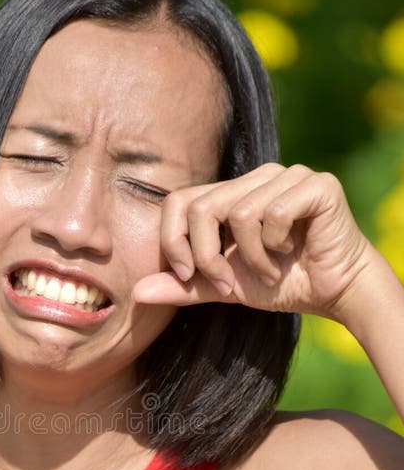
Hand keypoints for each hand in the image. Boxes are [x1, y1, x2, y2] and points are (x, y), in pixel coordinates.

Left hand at [133, 163, 381, 321]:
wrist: (333, 293)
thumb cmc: (281, 284)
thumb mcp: (224, 286)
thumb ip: (184, 285)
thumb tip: (137, 293)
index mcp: (230, 194)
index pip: (178, 202)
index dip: (174, 242)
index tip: (188, 276)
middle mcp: (256, 178)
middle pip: (201, 208)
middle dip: (208, 256)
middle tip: (227, 283)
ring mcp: (287, 176)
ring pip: (238, 213)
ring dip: (249, 258)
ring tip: (269, 269)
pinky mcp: (315, 185)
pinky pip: (272, 213)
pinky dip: (274, 246)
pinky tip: (291, 253)